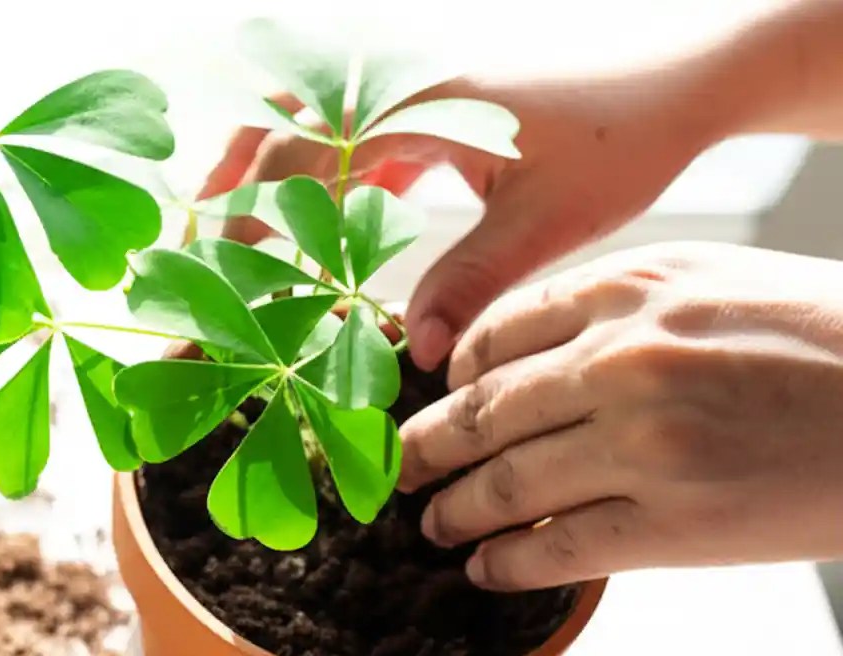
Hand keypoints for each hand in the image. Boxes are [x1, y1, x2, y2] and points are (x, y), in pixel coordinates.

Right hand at [199, 74, 722, 369]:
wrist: (679, 84)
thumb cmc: (623, 138)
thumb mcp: (545, 221)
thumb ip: (471, 280)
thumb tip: (414, 351)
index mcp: (417, 102)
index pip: (298, 155)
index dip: (249, 221)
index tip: (223, 282)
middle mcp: (400, 86)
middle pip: (276, 122)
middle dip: (228, 188)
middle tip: (195, 255)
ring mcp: (411, 93)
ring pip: (305, 126)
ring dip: (263, 179)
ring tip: (227, 243)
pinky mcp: (427, 110)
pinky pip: (349, 141)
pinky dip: (317, 183)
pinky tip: (315, 233)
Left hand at [398, 241, 842, 590]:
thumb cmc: (821, 333)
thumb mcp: (707, 280)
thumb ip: (608, 304)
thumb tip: (520, 351)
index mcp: (628, 287)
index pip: (495, 334)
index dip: (451, 378)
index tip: (435, 399)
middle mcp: (622, 359)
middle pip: (486, 410)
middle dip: (430, 446)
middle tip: (403, 468)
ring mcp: (646, 443)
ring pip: (508, 483)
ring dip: (455, 510)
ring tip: (433, 523)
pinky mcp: (678, 522)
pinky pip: (560, 547)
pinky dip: (507, 562)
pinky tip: (483, 568)